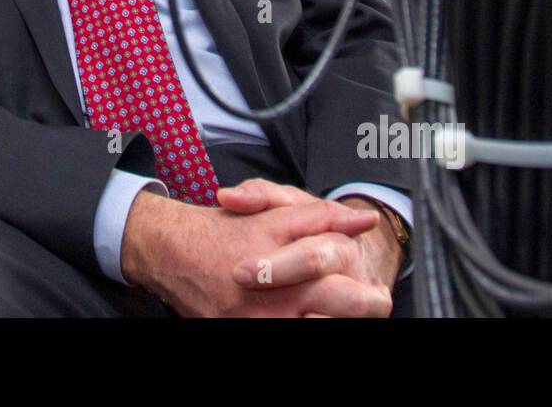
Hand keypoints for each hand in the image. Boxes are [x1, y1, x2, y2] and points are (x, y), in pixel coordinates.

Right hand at [119, 188, 383, 316]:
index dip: (368, 299)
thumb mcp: (275, 214)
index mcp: (285, 273)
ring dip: (325, 320)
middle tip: (367, 305)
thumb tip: (365, 223)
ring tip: (332, 312)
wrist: (173, 251)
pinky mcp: (235, 334)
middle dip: (354, 311)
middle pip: (330, 318)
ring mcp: (253, 326)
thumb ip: (322, 217)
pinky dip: (300, 324)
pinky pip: (280, 337)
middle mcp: (271, 307)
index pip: (342, 293)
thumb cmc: (228, 230)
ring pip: (311, 329)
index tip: (377, 298)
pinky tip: (304, 316)